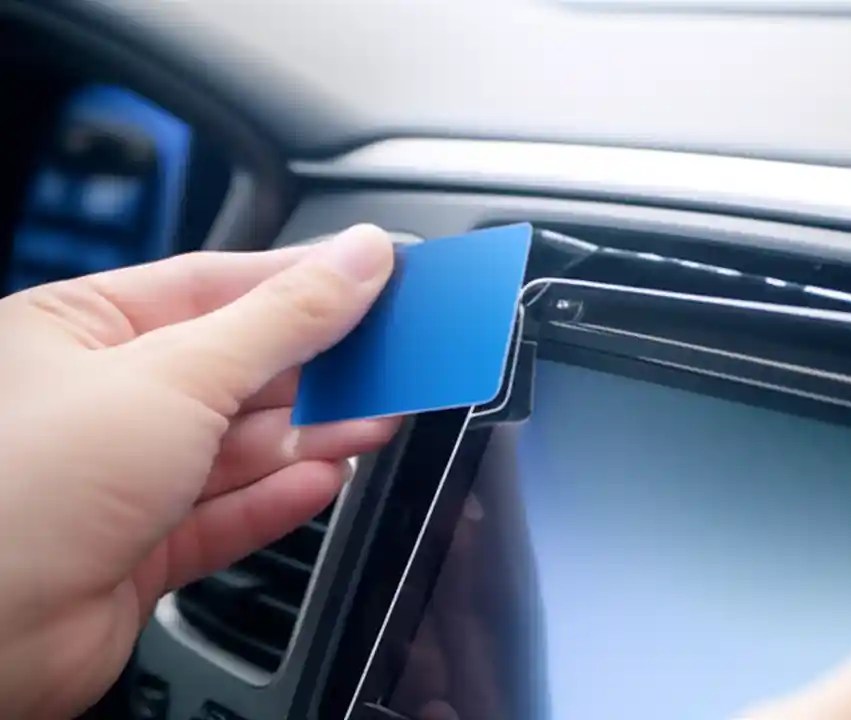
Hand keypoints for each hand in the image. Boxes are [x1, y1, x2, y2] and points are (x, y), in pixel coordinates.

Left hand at [0, 225, 400, 718]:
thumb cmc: (18, 489)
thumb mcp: (177, 374)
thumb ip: (284, 319)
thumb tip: (359, 260)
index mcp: (78, 329)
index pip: (214, 285)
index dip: (303, 280)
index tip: (378, 276)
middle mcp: (95, 400)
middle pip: (235, 368)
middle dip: (318, 367)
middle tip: (396, 356)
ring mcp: (116, 480)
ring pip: (237, 447)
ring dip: (311, 436)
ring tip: (378, 420)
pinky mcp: (137, 550)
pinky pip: (225, 515)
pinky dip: (279, 500)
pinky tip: (325, 480)